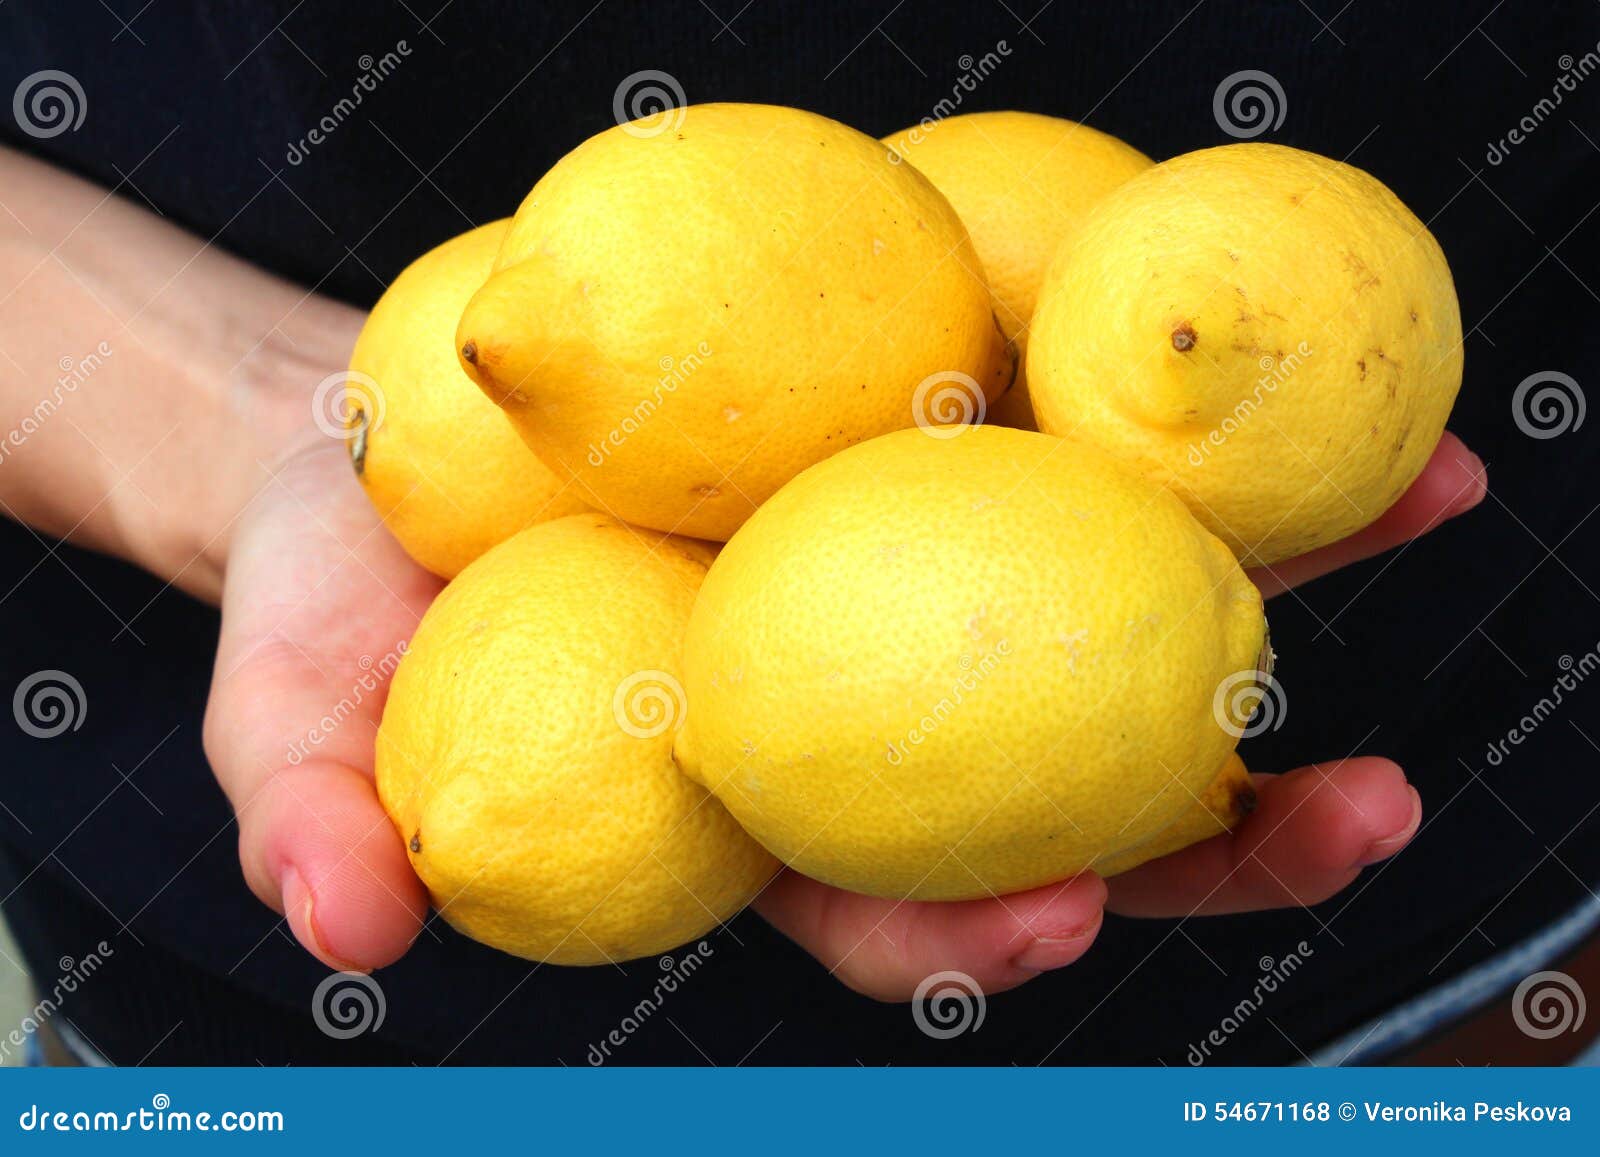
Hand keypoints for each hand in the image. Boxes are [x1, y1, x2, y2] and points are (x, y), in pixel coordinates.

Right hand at [205, 419, 1483, 990]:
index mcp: (741, 809)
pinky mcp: (931, 447)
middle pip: (1047, 795)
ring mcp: (910, 576)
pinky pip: (1073, 448)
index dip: (959, 935)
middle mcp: (856, 711)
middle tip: (1347, 809)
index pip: (872, 904)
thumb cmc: (351, 590)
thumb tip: (349, 930)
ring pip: (1107, 613)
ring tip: (1418, 518)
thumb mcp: (295, 698)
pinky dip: (1197, 432)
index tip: (1048, 926)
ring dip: (1272, 588)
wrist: (398, 437)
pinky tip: (1316, 399)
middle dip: (1213, 827)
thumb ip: (318, 815)